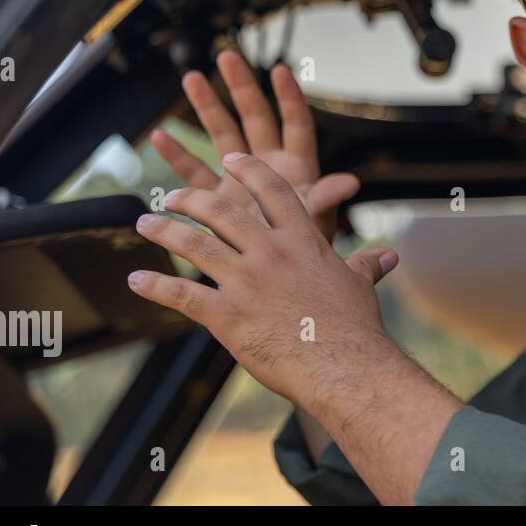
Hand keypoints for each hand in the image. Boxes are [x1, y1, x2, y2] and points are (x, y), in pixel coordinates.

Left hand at [127, 152, 398, 408]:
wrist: (343, 366)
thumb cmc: (356, 328)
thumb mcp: (361, 286)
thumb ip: (368, 264)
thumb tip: (389, 256)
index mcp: (303, 241)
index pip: (273, 191)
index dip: (249, 171)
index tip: (231, 159)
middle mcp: (271, 253)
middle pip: (224, 211)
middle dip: (193, 199)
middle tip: (173, 196)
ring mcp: (246, 282)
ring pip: (195, 245)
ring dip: (165, 231)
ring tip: (144, 222)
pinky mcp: (226, 315)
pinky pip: (181, 294)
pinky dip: (155, 285)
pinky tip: (136, 280)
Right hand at [151, 49, 358, 241]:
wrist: (281, 285)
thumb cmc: (308, 254)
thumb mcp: (317, 223)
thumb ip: (325, 200)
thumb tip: (350, 183)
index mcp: (298, 168)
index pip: (295, 124)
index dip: (289, 98)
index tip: (280, 70)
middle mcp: (268, 167)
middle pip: (255, 119)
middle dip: (242, 88)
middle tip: (228, 57)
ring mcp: (240, 180)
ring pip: (222, 136)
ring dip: (207, 108)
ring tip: (192, 78)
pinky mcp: (216, 200)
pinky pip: (194, 173)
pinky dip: (178, 156)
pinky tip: (160, 137)